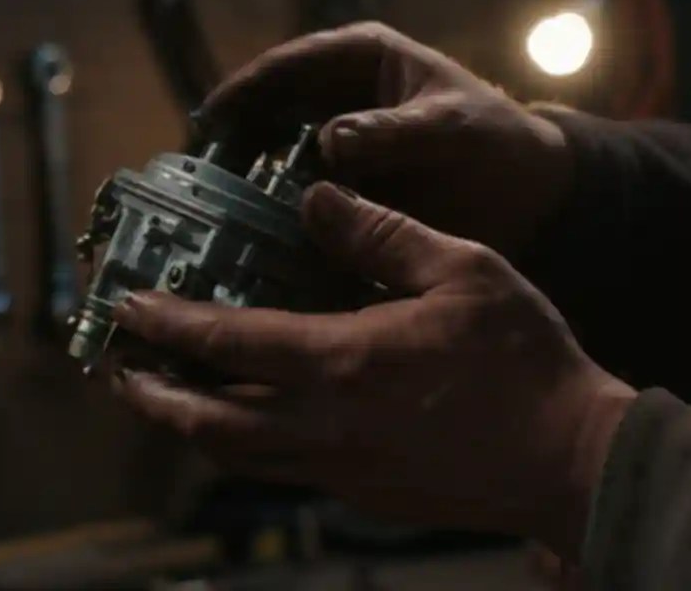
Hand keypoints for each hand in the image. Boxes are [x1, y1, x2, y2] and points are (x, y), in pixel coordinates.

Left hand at [111, 183, 633, 558]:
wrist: (572, 460)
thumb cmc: (522, 363)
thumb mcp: (461, 268)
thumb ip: (380, 232)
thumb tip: (319, 197)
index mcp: (342, 362)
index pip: (228, 341)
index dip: (169, 324)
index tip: (128, 307)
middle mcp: (325, 426)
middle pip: (208, 420)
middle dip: (152, 395)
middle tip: (118, 370)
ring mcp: (342, 469)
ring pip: (237, 456)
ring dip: (189, 426)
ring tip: (163, 396)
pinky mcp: (365, 495)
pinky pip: (281, 471)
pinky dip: (244, 445)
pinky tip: (249, 421)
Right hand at [196, 22, 573, 252]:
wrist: (533, 195)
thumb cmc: (497, 143)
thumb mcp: (451, 128)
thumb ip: (395, 132)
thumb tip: (329, 141)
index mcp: (362, 58)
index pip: (291, 64)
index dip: (246, 89)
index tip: (211, 119)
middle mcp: (339, 97)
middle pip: (270, 111)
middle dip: (234, 141)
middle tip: (197, 178)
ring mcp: (339, 145)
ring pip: (277, 156)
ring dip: (248, 183)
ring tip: (213, 214)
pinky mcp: (346, 188)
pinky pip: (300, 196)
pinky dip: (278, 215)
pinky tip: (253, 242)